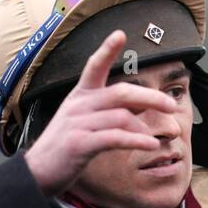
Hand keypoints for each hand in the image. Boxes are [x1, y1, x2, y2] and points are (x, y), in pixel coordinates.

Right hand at [22, 30, 177, 195]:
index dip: (107, 50)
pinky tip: (151, 144)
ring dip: (144, 128)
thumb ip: (110, 111)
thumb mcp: (85, 122)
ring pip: (121, 116)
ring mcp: (78, 124)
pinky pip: (115, 138)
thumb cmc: (65, 148)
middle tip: (171, 105)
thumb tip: (142, 104)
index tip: (120, 34)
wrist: (37, 172)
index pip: (94, 66)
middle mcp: (79, 105)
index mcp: (79, 96)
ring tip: (155, 139)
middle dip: (150, 98)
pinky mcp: (80, 144)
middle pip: (121, 93)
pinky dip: (136, 140)